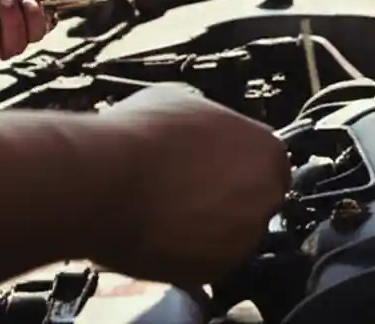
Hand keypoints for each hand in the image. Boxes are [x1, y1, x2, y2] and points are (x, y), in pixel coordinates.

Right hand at [92, 87, 289, 284]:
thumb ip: (211, 122)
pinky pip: (208, 262)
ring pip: (233, 235)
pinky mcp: (214, 271)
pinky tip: (162, 233)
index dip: (237, 167)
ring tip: (171, 212)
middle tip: (191, 192)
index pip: (266, 164)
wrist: (106, 182)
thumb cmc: (141, 137)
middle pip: (255, 201)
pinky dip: (189, 253)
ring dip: (210, 228)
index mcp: (268, 151)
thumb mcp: (186, 103)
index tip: (214, 170)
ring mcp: (244, 237)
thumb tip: (202, 127)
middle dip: (228, 198)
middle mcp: (266, 196)